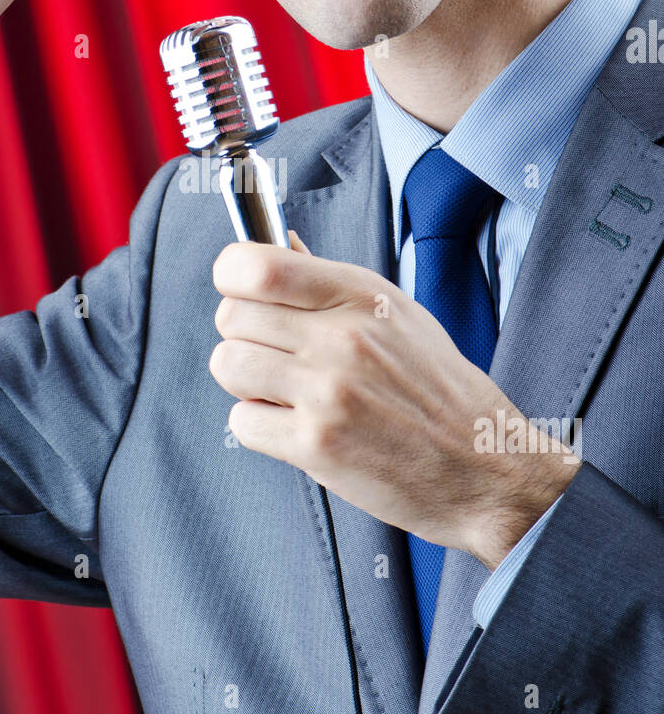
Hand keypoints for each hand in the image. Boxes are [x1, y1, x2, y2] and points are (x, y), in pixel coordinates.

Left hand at [210, 234, 578, 570]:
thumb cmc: (440, 392)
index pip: (258, 265)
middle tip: (272, 353)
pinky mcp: (317, 445)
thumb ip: (330, 282)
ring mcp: (328, 391)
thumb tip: (278, 245)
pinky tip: (297, 427)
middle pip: (231, 316)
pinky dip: (260, 427)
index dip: (232, 275)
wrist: (486, 468)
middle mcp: (343, 337)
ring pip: (229, 365)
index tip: (239, 290)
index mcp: (360, 295)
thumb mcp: (397, 313)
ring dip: (245, 382)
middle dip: (241, 335)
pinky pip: (243, 421)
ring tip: (283, 391)